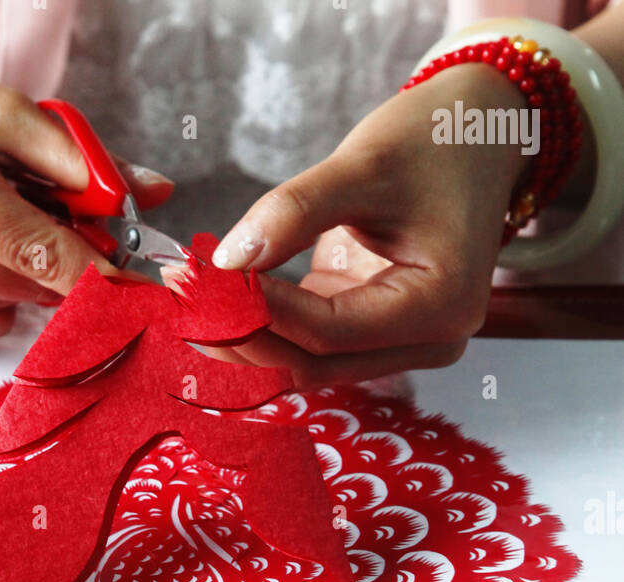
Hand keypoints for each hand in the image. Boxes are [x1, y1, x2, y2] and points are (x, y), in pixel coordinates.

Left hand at [213, 64, 531, 383]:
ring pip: (310, 364)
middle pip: (316, 364)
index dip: (260, 312)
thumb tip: (229, 260)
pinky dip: (269, 327)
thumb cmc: (438, 139)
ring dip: (251, 339)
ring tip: (194, 302)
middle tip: (184, 302)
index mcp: (439, 307)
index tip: (203, 280)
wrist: (481, 132)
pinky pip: (313, 346)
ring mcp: (403, 344)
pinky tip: (224, 302)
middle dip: (246, 336)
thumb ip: (294, 212)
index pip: (328, 332)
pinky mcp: (377, 332)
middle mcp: (428, 342)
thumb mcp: (365, 163)